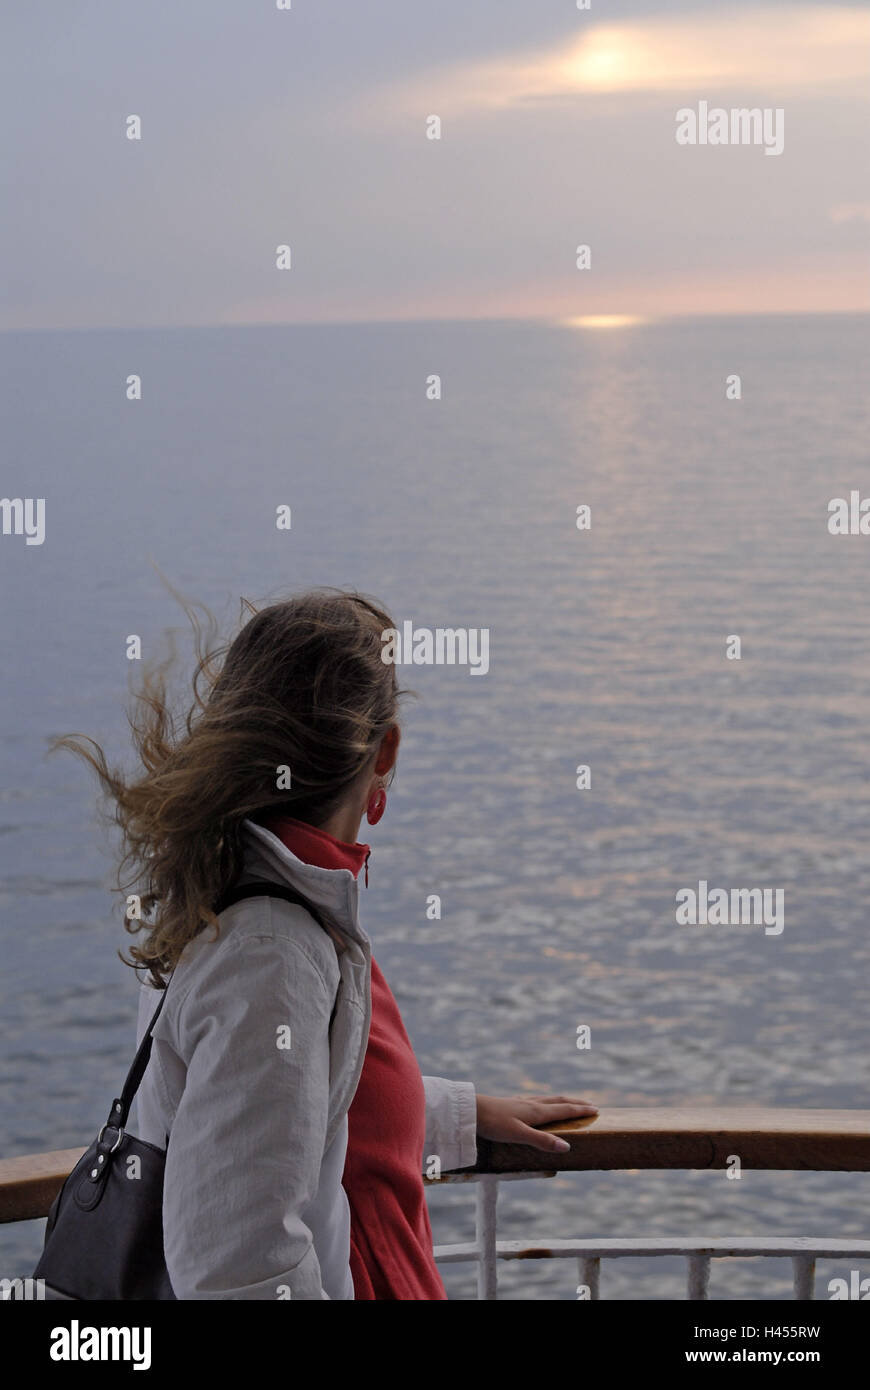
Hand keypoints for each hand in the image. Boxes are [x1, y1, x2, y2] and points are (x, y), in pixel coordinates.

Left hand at [475, 1093, 597, 1152]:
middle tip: (590, 1104)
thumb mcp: (519, 1135)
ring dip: (562, 1101)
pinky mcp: (512, 1104)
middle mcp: (532, 1104)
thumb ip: (542, 1141)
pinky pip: (536, 1101)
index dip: (580, 1110)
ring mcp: (521, 1102)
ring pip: (547, 1100)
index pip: (564, 1109)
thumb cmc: (494, 1123)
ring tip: (569, 1103)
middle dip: (575, 1103)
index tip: (596, 1109)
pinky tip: (539, 1104)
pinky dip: (546, 1103)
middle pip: (558, 1101)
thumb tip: (567, 1146)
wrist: (471, 1110)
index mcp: (537, 1112)